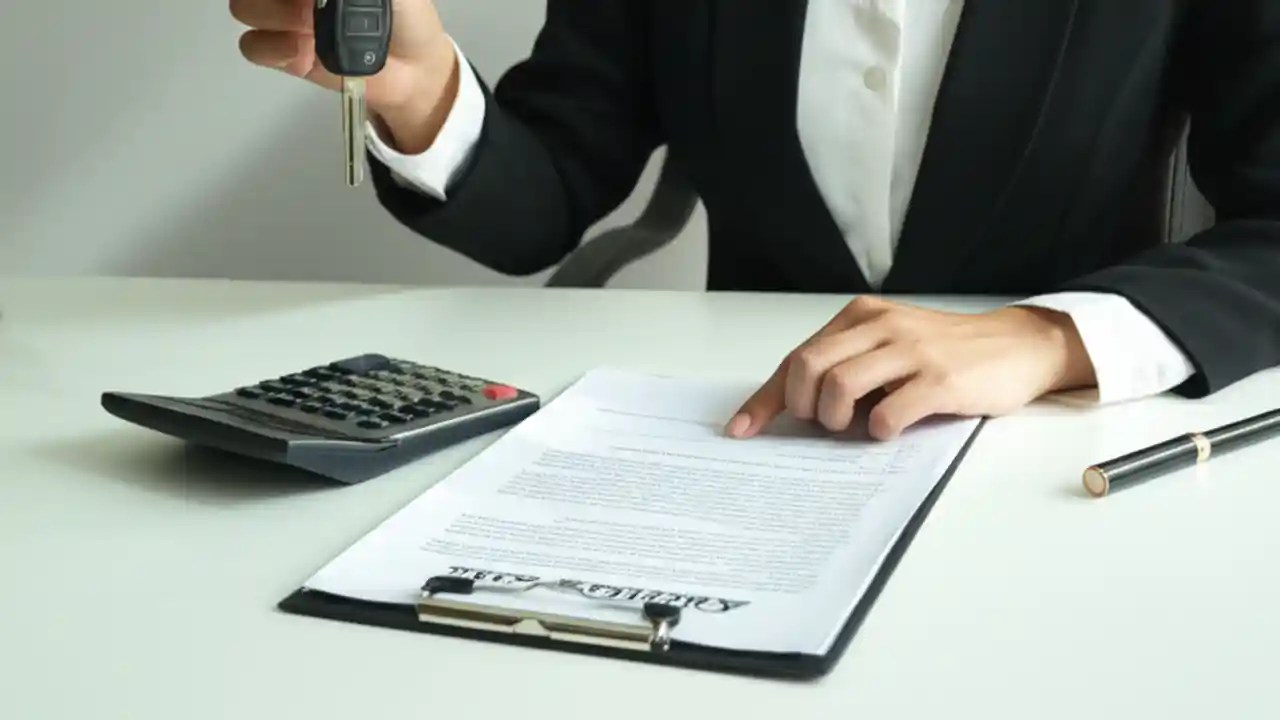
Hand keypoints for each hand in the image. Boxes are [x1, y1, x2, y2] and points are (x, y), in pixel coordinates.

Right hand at [231, 0, 458, 152]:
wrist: (415, 69)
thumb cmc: (404, 16)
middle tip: (312, 6)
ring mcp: (286, 20)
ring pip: (244, 8)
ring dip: (274, 14)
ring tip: (311, 26)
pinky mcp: (287, 56)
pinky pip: (253, 46)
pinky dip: (274, 47)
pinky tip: (304, 51)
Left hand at [725, 296, 1096, 440]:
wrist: (1016, 346)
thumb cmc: (943, 353)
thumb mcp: (887, 347)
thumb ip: (846, 366)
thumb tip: (795, 408)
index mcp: (860, 316)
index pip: (797, 358)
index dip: (764, 399)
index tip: (741, 430)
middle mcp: (880, 325)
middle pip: (808, 368)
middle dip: (803, 407)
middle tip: (824, 424)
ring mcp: (911, 350)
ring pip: (840, 386)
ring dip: (836, 420)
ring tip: (856, 427)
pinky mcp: (940, 379)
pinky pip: (888, 413)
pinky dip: (879, 432)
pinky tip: (891, 430)